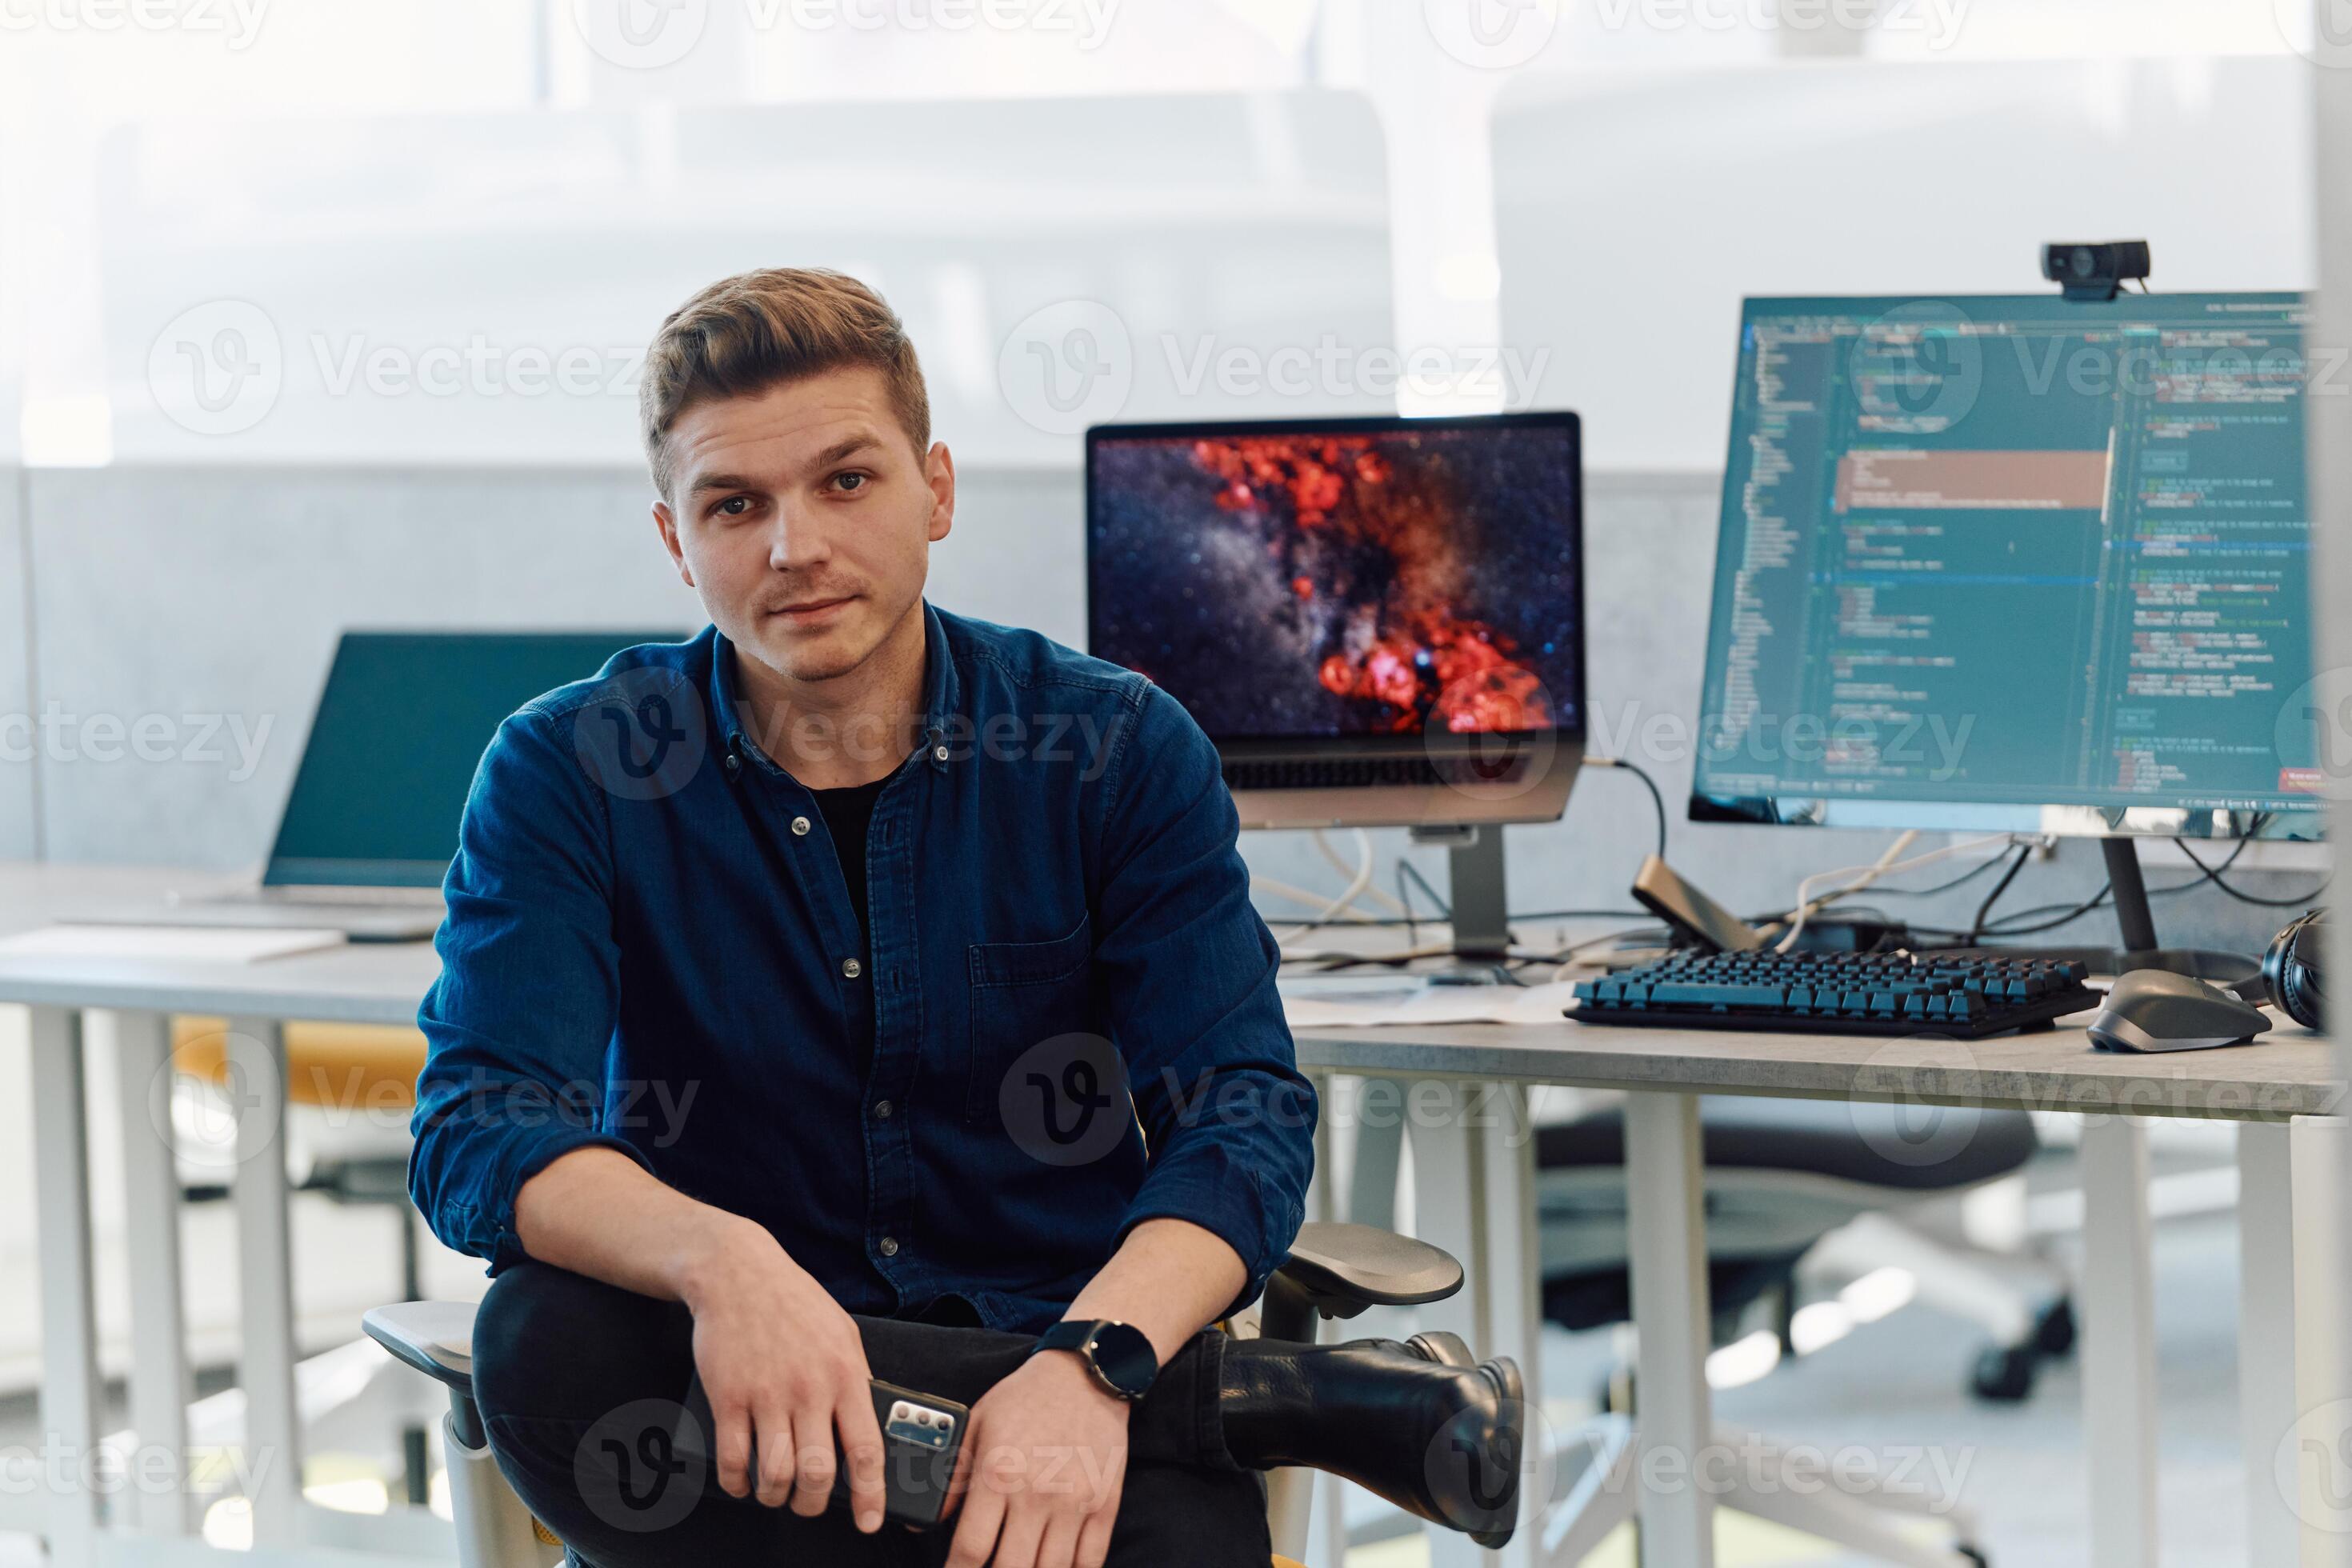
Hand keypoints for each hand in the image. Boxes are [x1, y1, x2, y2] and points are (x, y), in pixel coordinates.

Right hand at [677, 1217, 887, 1530]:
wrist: (737, 1272)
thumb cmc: (795, 1303)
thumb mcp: (843, 1333)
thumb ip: (856, 1379)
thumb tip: (869, 1426)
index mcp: (845, 1375)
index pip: (866, 1449)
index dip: (870, 1495)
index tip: (869, 1522)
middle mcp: (808, 1390)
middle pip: (817, 1474)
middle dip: (813, 1504)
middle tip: (809, 1505)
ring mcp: (766, 1395)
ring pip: (774, 1475)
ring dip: (774, 1496)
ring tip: (774, 1493)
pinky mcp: (727, 1397)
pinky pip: (733, 1460)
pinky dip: (737, 1484)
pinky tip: (742, 1482)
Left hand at [946, 1350, 1130, 1567]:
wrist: (1085, 1375)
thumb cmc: (1024, 1399)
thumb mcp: (978, 1426)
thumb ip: (952, 1476)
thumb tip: (924, 1521)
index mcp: (998, 1474)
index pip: (972, 1549)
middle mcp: (1036, 1494)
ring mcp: (1074, 1502)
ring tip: (1020, 1566)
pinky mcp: (1104, 1504)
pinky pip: (1090, 1560)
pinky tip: (1055, 1567)